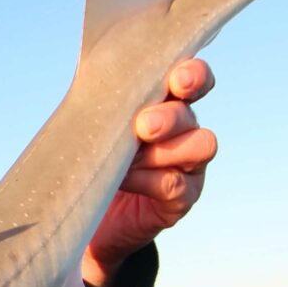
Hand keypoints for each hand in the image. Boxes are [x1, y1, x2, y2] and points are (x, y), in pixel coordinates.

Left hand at [83, 57, 217, 286]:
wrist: (87, 210)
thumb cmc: (91, 158)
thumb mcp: (95, 125)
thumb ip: (103, 102)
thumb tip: (91, 79)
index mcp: (165, 102)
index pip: (194, 80)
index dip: (195, 76)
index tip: (178, 80)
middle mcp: (183, 130)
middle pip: (190, 113)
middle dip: (169, 117)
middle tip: (143, 126)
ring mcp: (189, 164)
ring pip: (200, 144)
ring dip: (164, 149)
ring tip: (130, 158)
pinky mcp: (184, 198)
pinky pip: (177, 184)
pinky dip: (148, 179)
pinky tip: (124, 179)